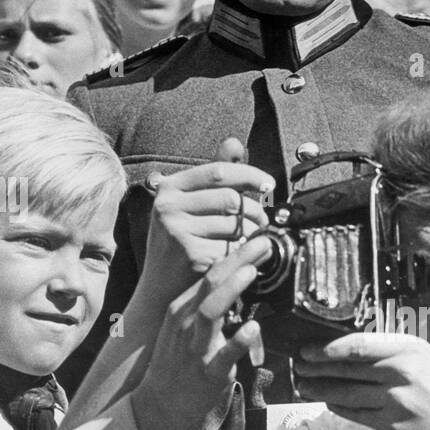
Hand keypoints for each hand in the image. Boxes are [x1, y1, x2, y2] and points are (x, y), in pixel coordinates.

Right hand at [131, 237, 271, 429]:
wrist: (155, 403)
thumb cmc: (175, 361)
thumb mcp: (183, 325)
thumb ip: (205, 304)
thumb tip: (234, 281)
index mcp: (181, 308)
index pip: (208, 273)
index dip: (235, 254)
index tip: (258, 240)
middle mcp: (185, 322)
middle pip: (210, 282)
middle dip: (238, 258)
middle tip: (263, 241)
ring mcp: (195, 347)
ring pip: (211, 311)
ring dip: (232, 288)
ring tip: (252, 270)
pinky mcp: (208, 372)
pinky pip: (224, 354)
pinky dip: (239, 340)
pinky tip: (253, 327)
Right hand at [140, 158, 271, 306]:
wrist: (161, 287)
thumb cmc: (179, 242)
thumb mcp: (188, 204)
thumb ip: (213, 176)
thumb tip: (234, 142)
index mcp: (169, 188)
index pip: (218, 171)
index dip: (249, 175)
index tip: (268, 184)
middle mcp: (169, 206)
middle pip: (231, 199)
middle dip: (254, 210)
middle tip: (262, 220)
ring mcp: (178, 231)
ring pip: (236, 224)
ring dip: (253, 233)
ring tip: (252, 238)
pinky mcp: (191, 254)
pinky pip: (233, 247)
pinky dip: (245, 252)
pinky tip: (243, 255)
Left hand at [294, 333, 429, 429]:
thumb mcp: (424, 360)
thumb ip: (391, 352)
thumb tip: (347, 346)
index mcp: (410, 349)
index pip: (359, 345)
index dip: (328, 347)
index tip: (309, 348)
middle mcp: (402, 373)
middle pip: (347, 368)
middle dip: (316, 367)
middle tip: (298, 365)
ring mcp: (394, 402)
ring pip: (345, 393)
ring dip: (319, 389)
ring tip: (303, 385)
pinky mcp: (388, 426)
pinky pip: (354, 413)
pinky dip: (337, 407)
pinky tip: (327, 401)